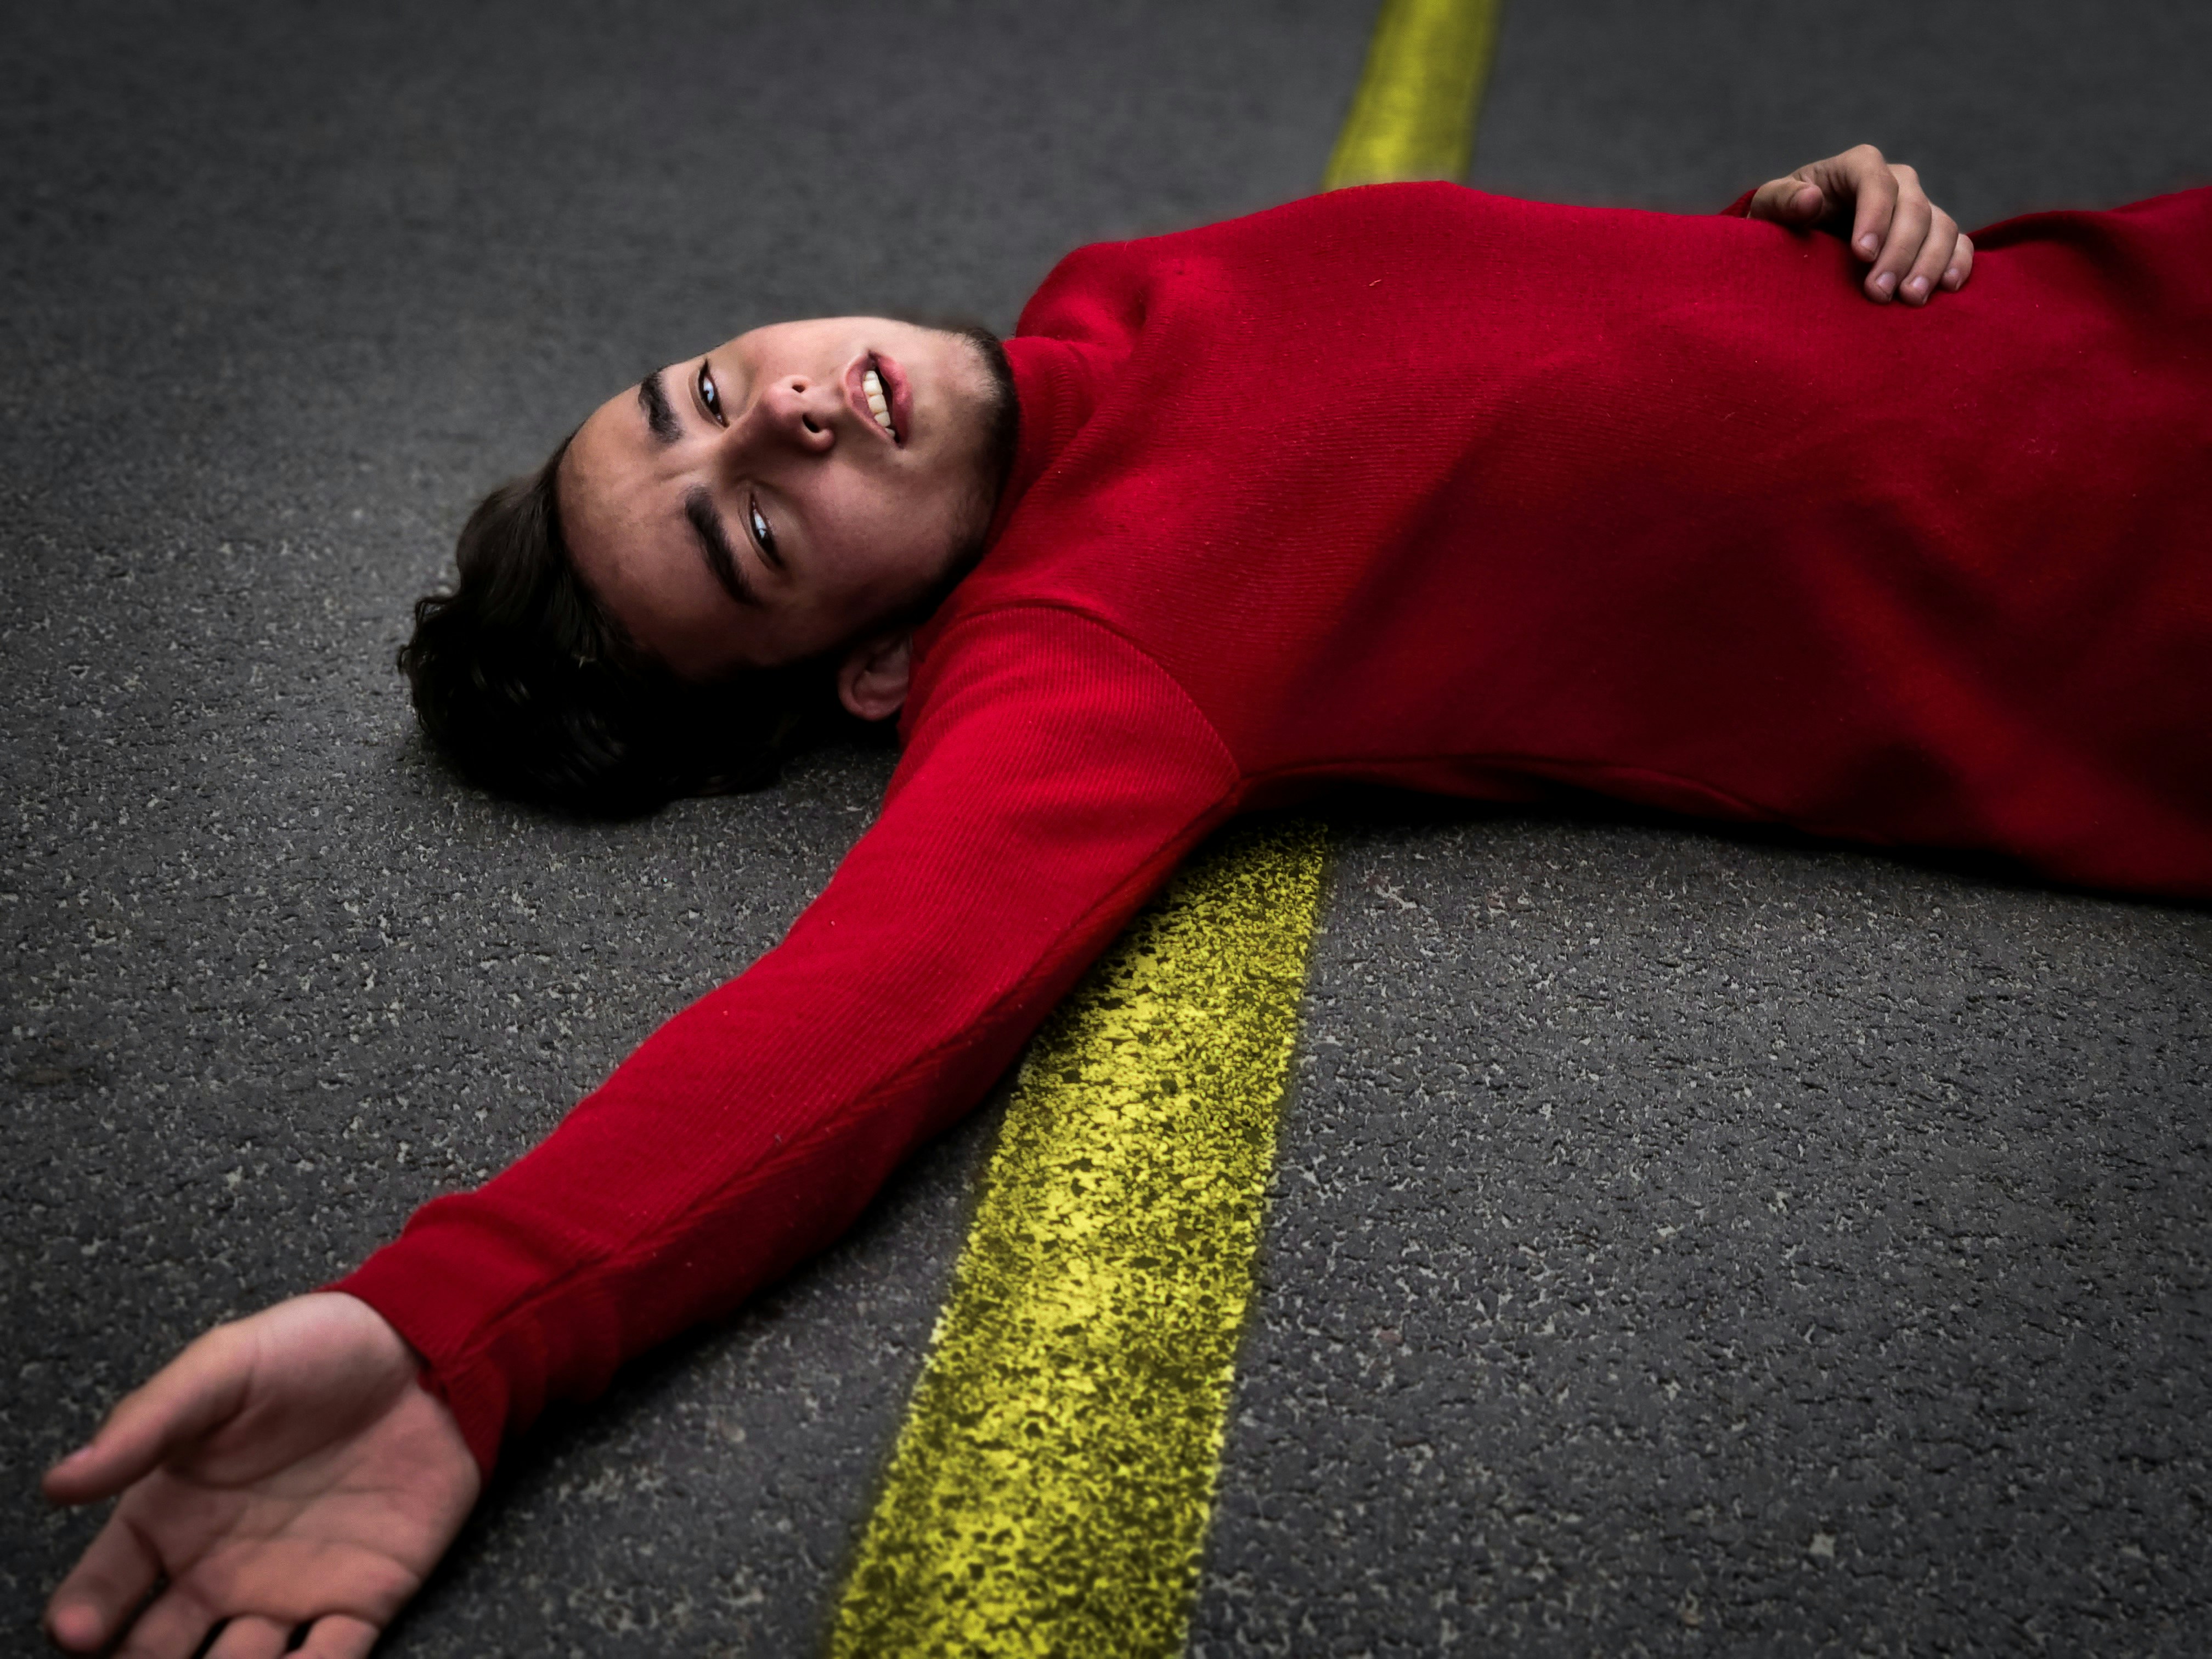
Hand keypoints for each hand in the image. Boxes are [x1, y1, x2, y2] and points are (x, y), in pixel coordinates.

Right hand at [42, 1293, 479, 1657]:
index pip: (108, 1586)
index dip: (85, 1613)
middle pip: (159, 1649)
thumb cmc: (316, 1350)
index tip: (77, 1632)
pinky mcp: (363, 1600)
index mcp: (173, 1516)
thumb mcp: (224, 1368)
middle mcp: (220, 1569)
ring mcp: (289, 1591)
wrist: (427, 1351)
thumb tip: (61, 1482)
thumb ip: (148, 1423)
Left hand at [1747, 142, 1973, 305]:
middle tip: (1879, 292)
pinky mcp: (1932, 235)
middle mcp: (1896, 182)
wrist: (1801, 242)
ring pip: (1940, 226)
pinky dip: (1958, 263)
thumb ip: (1782, 200)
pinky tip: (1947, 288)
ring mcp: (1918, 208)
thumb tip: (1810, 199)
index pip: (1875, 179)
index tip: (1861, 254)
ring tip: (1910, 299)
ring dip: (1930, 263)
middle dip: (1898, 251)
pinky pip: (1958, 243)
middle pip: (1913, 207)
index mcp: (1856, 167)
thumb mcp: (1770, 208)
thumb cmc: (1782, 221)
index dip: (1874, 215)